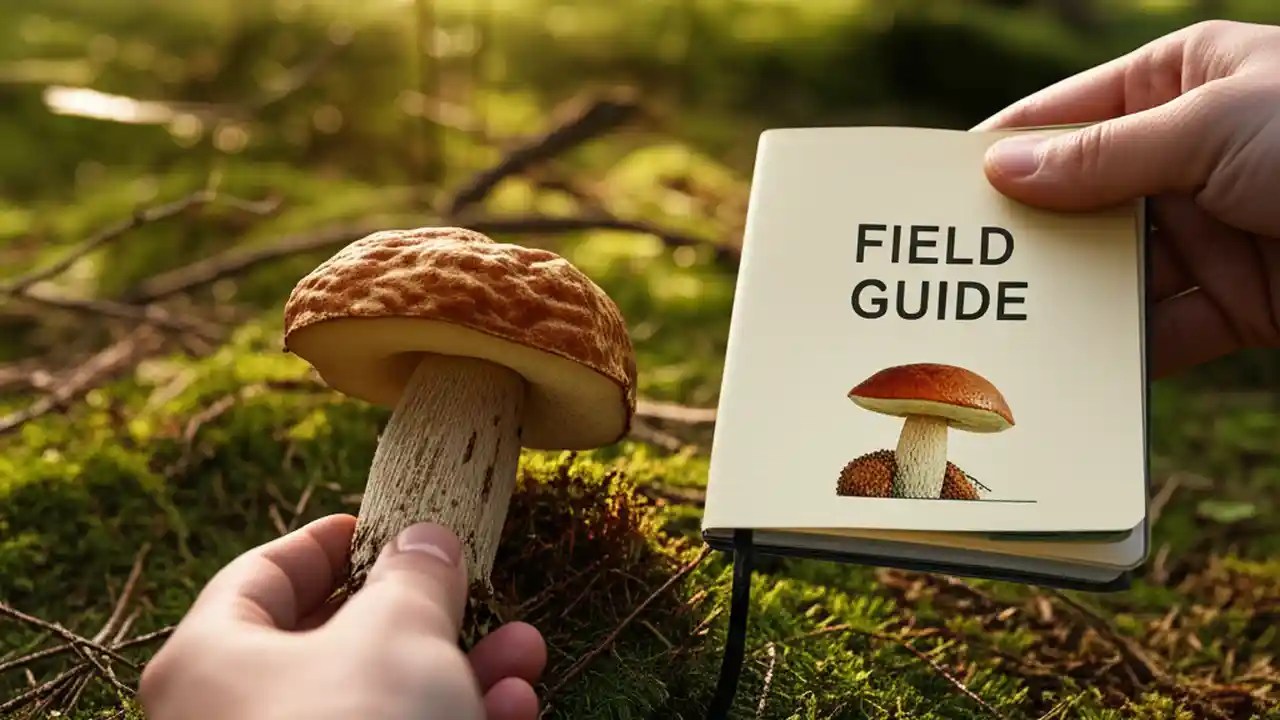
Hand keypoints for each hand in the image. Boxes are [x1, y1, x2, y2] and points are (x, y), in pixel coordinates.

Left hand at [138, 514, 545, 719]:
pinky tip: (513, 708)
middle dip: (422, 611)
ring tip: (524, 650)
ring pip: (380, 701)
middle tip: (471, 585)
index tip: (384, 523)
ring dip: (460, 670)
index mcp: (210, 661)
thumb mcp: (399, 630)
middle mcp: (235, 718)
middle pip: (333, 642)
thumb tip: (426, 541)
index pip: (261, 576)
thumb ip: (414, 575)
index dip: (328, 542)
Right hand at [975, 19, 1279, 377]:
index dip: (997, 152)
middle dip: (1020, 237)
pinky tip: (1066, 370)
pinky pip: (1158, 330)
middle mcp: (1188, 154)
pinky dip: (1116, 353)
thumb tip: (1003, 170)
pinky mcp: (1237, 302)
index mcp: (1182, 82)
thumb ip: (1103, 155)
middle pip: (1077, 201)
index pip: (1063, 117)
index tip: (933, 193)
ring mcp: (1211, 231)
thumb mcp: (1214, 124)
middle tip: (950, 269)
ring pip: (1110, 271)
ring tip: (994, 325)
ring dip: (1061, 301)